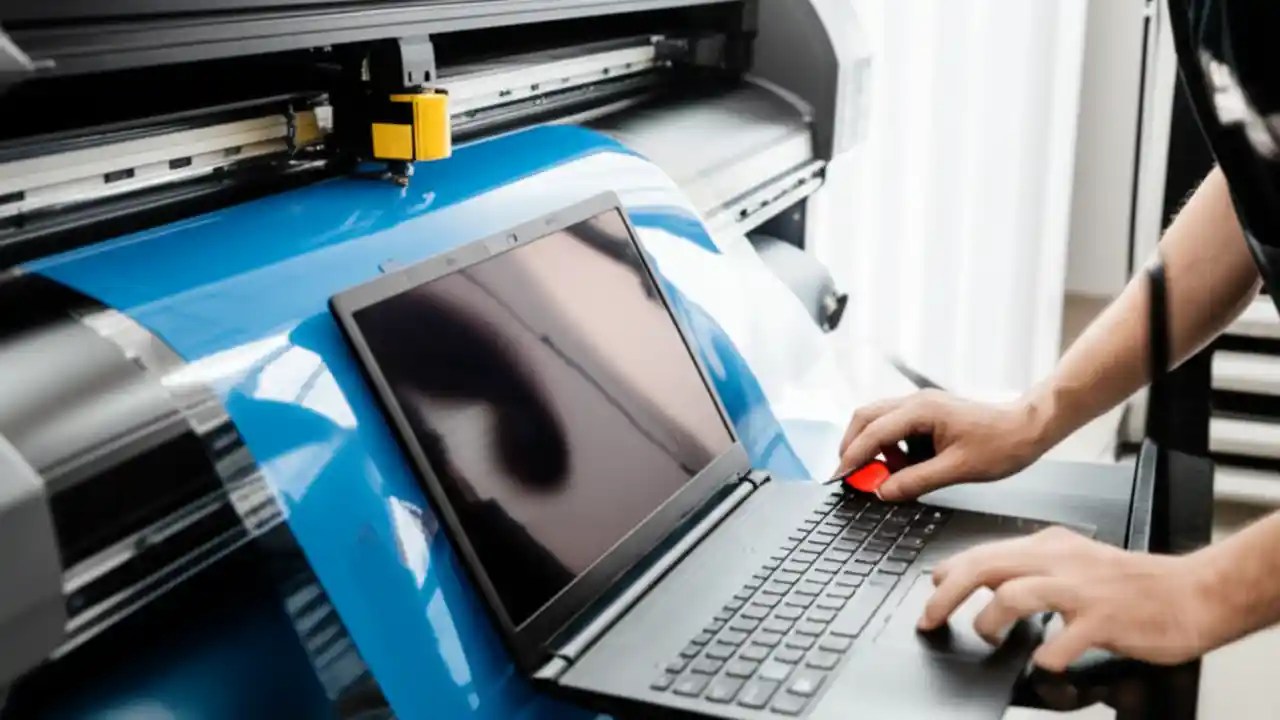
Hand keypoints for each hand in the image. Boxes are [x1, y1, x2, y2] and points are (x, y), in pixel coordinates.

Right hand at [835, 390, 1047, 500]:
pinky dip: (891, 447)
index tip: (840, 477)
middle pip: (866, 418)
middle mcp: (916, 402)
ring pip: (879, 421)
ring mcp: (922, 406)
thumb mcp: (956, 470)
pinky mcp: (928, 414)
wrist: (1027, 429)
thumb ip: (915, 481)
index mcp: (921, 410)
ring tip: (883, 474)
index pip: (873, 433)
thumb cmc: (1000, 445)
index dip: (853, 457)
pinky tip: (903, 466)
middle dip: (853, 446)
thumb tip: (882, 491)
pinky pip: (896, 427)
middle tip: (851, 474)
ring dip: (873, 447)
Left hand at [919, 527, 1220, 670]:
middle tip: (929, 619)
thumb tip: (981, 576)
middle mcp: (1060, 561)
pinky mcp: (1104, 620)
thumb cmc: (1134, 583)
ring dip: (988, 619)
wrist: (1193, 593)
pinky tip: (1043, 663)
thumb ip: (1030, 565)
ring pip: (1013, 594)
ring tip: (987, 635)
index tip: (931, 590)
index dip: (949, 572)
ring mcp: (1081, 590)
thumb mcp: (1074, 559)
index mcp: (1050, 545)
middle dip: (947, 595)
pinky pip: (1061, 641)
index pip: (983, 551)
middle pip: (986, 567)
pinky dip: (1045, 656)